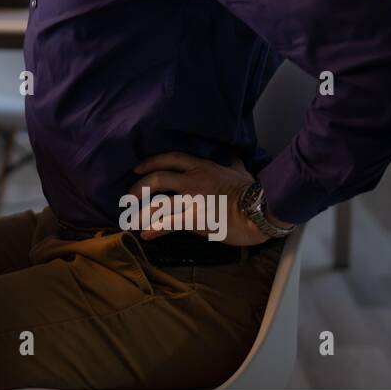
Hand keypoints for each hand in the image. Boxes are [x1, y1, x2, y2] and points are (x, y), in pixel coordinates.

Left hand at [129, 152, 276, 246]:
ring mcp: (192, 199)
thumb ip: (233, 162)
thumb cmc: (254, 192)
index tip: (138, 168)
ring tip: (131, 221)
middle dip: (138, 187)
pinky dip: (154, 230)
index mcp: (202, 167)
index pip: (171, 158)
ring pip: (158, 203)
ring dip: (141, 213)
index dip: (151, 162)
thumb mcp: (241, 171)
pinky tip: (145, 235)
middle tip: (129, 197)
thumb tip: (235, 154)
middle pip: (157, 178)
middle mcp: (193, 180)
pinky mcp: (195, 218)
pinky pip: (168, 224)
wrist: (262, 211)